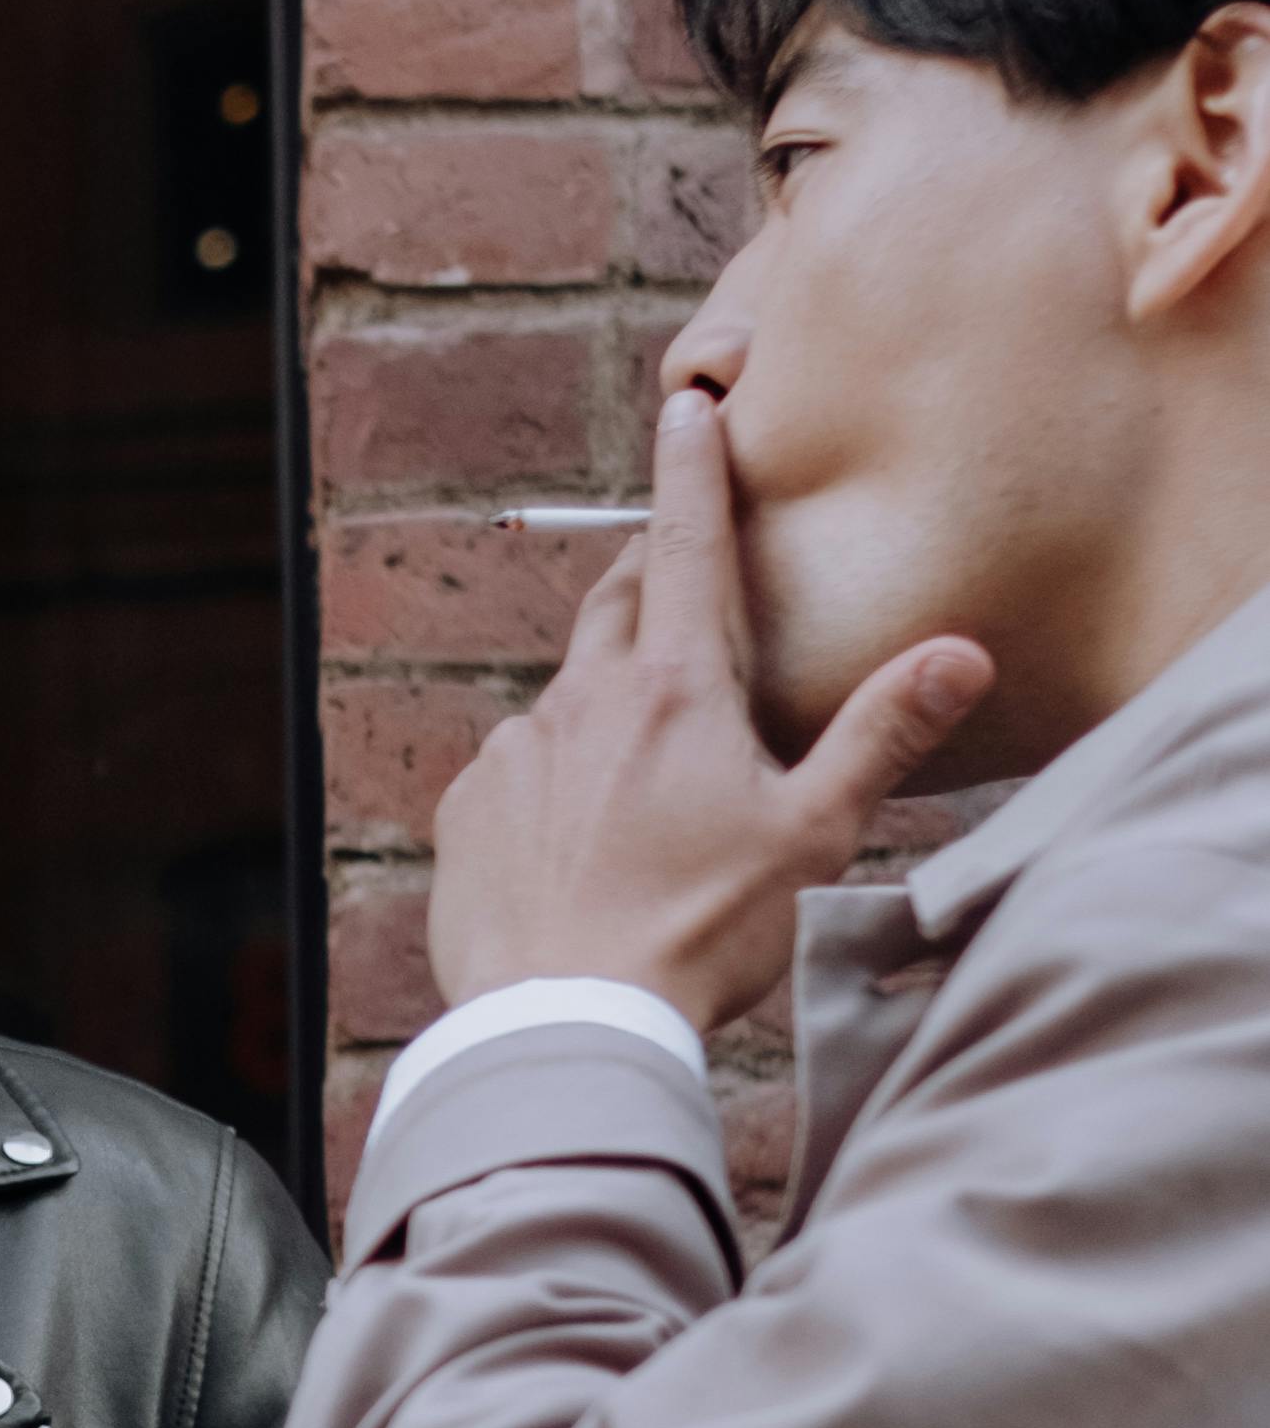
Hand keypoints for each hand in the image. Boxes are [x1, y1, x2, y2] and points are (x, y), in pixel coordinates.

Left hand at [429, 392, 992, 1038]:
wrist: (562, 1020)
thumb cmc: (699, 933)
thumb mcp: (813, 835)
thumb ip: (881, 734)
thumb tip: (960, 653)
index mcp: (676, 689)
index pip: (686, 544)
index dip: (692, 468)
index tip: (689, 407)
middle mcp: (584, 699)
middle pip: (620, 603)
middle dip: (654, 579)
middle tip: (686, 585)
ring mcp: (516, 750)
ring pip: (569, 695)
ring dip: (608, 705)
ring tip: (648, 777)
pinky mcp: (468, 808)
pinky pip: (518, 768)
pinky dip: (554, 780)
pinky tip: (585, 843)